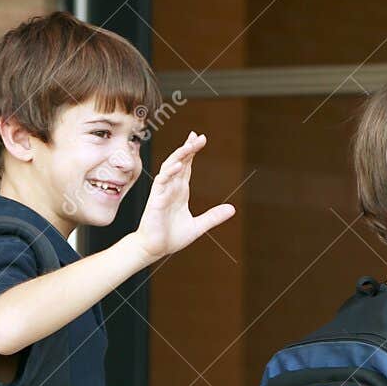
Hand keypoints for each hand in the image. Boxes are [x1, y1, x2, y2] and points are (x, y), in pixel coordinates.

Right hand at [133, 131, 233, 262]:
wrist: (154, 249)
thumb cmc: (171, 237)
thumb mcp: (198, 227)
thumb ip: (213, 217)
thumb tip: (232, 209)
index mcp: (180, 191)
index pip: (186, 166)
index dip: (192, 152)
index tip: (199, 138)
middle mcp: (171, 188)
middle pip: (180, 162)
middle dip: (188, 148)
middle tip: (198, 136)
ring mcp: (162, 192)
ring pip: (170, 167)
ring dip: (179, 155)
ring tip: (190, 144)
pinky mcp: (156, 200)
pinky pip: (161, 182)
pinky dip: (169, 172)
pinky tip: (178, 165)